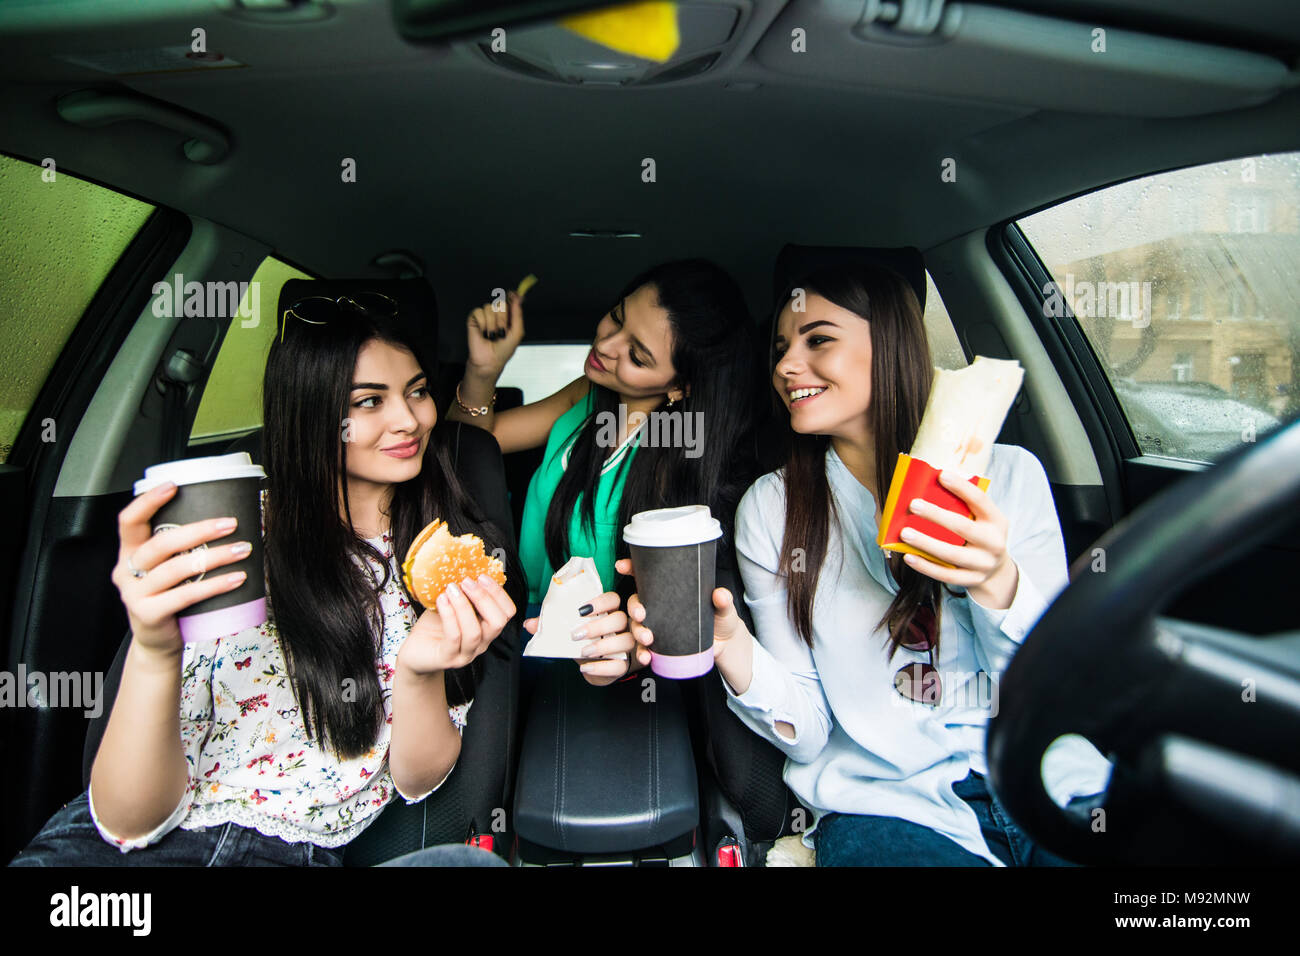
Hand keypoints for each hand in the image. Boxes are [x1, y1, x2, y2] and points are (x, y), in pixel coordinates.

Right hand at [110, 482, 251, 655]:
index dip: (148, 501)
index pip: (129, 521)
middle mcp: (127, 571)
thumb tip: (226, 520)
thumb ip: (180, 549)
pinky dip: (215, 585)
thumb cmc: (170, 598)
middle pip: (161, 543)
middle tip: (231, 523)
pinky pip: (185, 595)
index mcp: (129, 553)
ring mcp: (135, 594)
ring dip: (215, 557)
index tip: (174, 485)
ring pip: (176, 569)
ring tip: (244, 550)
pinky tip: (238, 578)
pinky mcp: (148, 614)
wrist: (159, 642)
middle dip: (199, 530)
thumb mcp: (166, 570)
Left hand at [400, 575, 515, 674]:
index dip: (499, 593)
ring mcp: (466, 653)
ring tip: (451, 589)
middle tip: (467, 582)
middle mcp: (481, 642)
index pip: (507, 612)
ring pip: (475, 632)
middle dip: (484, 598)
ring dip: (464, 606)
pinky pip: (454, 637)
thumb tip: (465, 566)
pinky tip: (442, 600)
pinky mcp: (448, 658)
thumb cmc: (434, 627)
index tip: (482, 576)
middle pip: (498, 622)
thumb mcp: (452, 604)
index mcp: (487, 627)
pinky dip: (449, 615)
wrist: (416, 652)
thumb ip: (463, 592)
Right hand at [465, 290, 525, 376]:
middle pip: (500, 303)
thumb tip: (518, 298)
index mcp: (508, 317)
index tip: (514, 294)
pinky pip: (479, 312)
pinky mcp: (474, 319)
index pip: (510, 301)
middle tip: (501, 331)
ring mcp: (485, 316)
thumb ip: (518, 315)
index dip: (512, 297)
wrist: (489, 360)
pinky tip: (483, 332)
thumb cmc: (504, 350)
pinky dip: (482, 323)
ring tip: (491, 334)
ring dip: (492, 324)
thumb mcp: (517, 332)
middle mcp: (496, 315)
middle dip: (502, 318)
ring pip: (489, 307)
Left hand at [521, 588, 637, 686]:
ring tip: (583, 651)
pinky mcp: (623, 665)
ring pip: (625, 641)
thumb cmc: (583, 643)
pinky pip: (619, 665)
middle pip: (620, 619)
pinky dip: (602, 667)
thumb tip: (529, 624)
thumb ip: (551, 626)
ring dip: (603, 646)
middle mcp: (621, 627)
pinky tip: (586, 667)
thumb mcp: (568, 632)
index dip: (601, 602)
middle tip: (576, 634)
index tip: (582, 610)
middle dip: (598, 626)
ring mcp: (625, 646)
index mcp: (608, 612)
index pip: (613, 599)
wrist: (592, 667)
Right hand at [615, 557, 752, 673]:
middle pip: (636, 603)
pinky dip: (641, 653)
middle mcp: (659, 607)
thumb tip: (720, 594)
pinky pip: (644, 648)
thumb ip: (723, 601)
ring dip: (637, 632)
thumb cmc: (721, 618)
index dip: (631, 568)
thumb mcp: (724, 608)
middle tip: (642, 615)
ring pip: (636, 626)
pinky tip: (646, 657)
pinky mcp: (660, 645)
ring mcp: (658, 626)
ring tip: (648, 639)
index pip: (647, 577)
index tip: (623, 566)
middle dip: (633, 608)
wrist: (726, 644)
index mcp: (670, 591)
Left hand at [898, 470, 1017, 606]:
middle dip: (937, 515)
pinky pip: (945, 575)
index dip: (962, 488)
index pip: (980, 500)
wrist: (997, 570)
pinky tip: (909, 556)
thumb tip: (930, 486)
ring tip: (905, 533)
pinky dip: (925, 566)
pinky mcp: (971, 580)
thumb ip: (964, 506)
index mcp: (996, 521)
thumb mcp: (983, 520)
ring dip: (926, 543)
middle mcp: (993, 543)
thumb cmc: (981, 535)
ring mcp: (983, 564)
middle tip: (913, 505)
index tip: (941, 475)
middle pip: (963, 528)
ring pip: (952, 554)